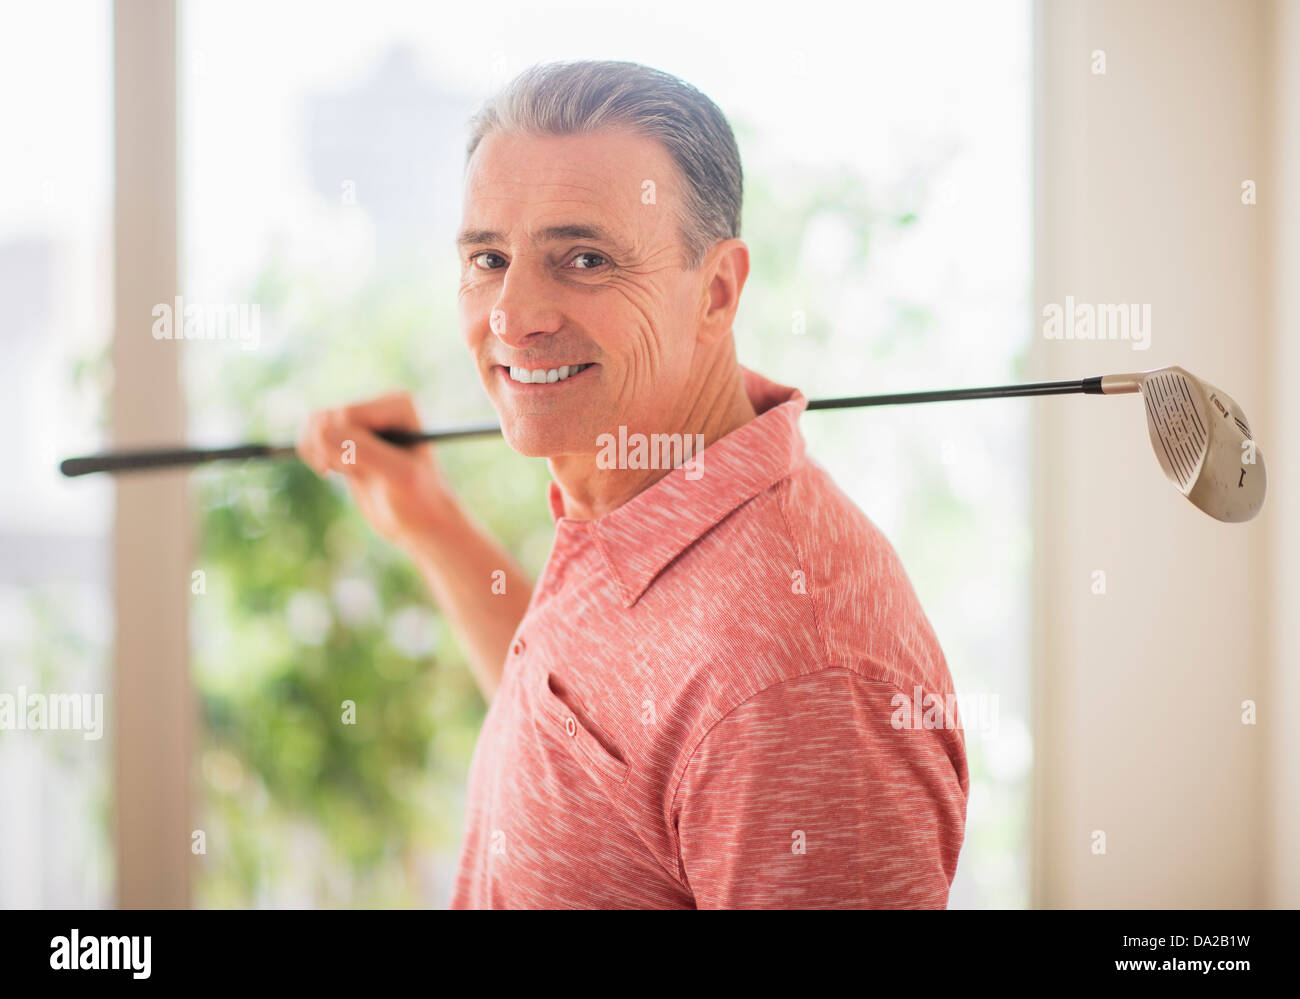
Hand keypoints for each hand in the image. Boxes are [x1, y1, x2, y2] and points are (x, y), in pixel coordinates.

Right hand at [297, 391, 452, 550]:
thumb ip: (363, 450)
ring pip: (313, 423)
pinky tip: (332, 471)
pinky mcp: (344, 437)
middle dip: (332, 451)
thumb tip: (320, 427)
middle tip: (359, 473)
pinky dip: (311, 454)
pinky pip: (309, 432)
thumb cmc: (419, 499)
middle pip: (326, 418)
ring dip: (319, 453)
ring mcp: (361, 420)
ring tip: (348, 472)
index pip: (346, 415)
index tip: (372, 471)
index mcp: (399, 402)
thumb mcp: (397, 476)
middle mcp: (379, 404)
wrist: (419, 521)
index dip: (348, 449)